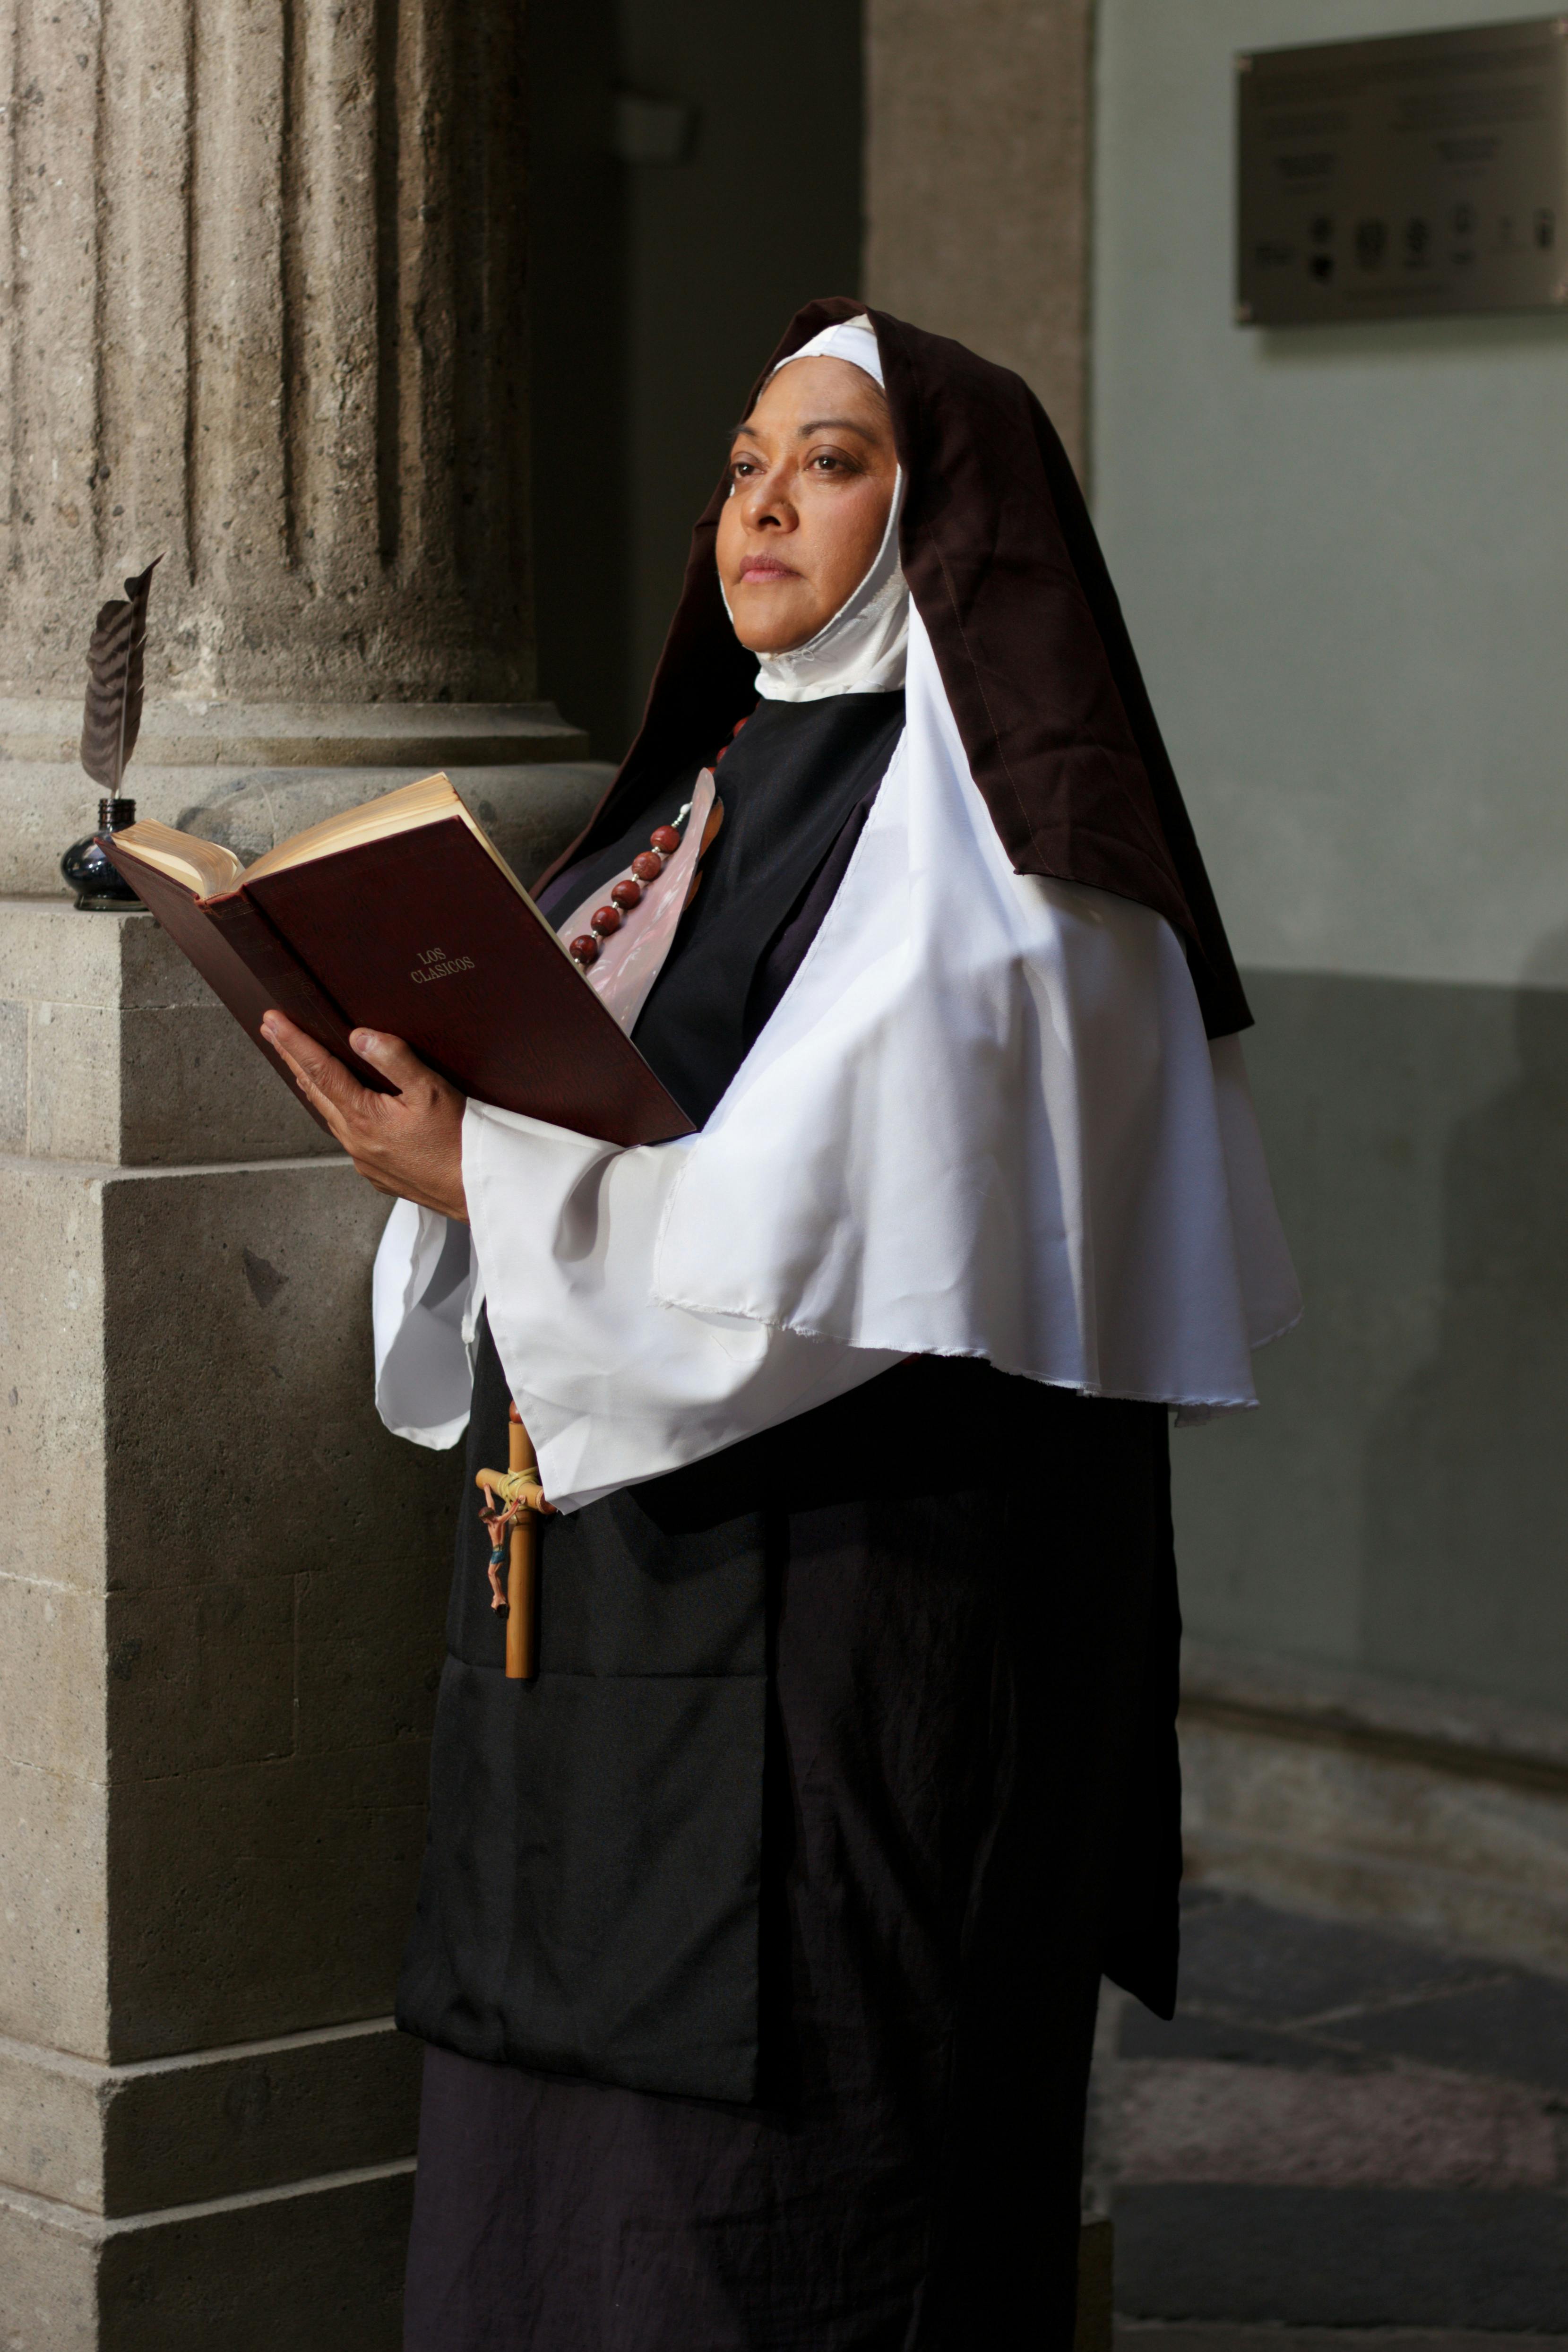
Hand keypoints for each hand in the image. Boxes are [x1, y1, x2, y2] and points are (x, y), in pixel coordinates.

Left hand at [260, 1011, 468, 1220]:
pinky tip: (339, 1104)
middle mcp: (355, 1140)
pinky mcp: (376, 1171)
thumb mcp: (432, 1091)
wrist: (475, 1190)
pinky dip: (335, 1111)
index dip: (294, 1041)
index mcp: (365, 1117)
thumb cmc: (459, 1144)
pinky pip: (346, 1134)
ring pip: (327, 1113)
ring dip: (310, 1084)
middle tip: (271, 1032)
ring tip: (297, 1062)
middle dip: (291, 1057)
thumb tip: (360, 1037)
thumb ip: (394, 1060)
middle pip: (314, 1090)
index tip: (273, 1021)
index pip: (320, 1069)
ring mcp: (363, 1159)